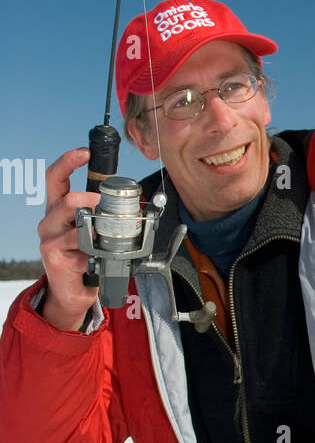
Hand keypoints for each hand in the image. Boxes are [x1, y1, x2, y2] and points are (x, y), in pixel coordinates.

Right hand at [37, 149, 102, 330]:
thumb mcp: (93, 231)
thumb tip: (137, 199)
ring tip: (107, 236)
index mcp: (58, 208)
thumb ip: (104, 214)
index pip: (55, 177)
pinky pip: (81, 249)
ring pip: (77, 223)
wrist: (72, 291)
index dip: (68, 161)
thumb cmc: (85, 257)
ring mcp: (49, 239)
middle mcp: (49, 220)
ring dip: (98, 228)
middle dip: (94, 200)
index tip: (85, 152)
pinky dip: (96, 253)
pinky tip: (98, 260)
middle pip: (69, 200)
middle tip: (110, 208)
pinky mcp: (54, 256)